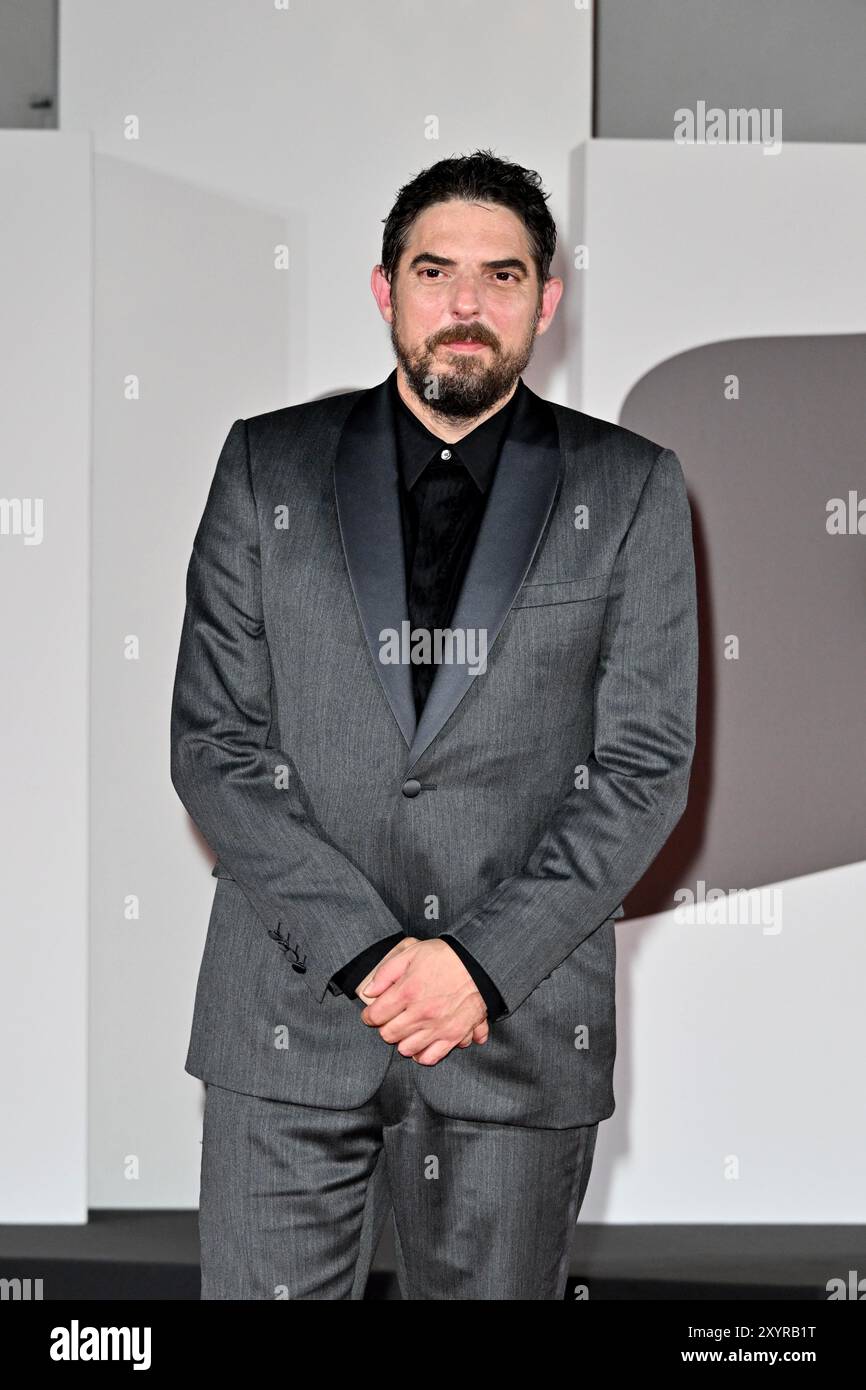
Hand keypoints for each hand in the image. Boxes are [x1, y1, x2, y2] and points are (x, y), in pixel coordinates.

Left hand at [359, 938, 488, 1064]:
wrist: (480, 964)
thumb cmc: (445, 957)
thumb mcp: (411, 953)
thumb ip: (386, 973)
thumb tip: (369, 991)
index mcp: (407, 992)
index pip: (375, 1016)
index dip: (369, 1015)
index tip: (372, 1013)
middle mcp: (420, 1013)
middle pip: (388, 1035)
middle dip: (385, 1027)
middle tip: (391, 1019)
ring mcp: (437, 1027)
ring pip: (407, 1049)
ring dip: (402, 1041)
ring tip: (407, 1030)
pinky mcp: (454, 1035)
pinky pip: (432, 1057)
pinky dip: (423, 1054)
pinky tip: (422, 1043)